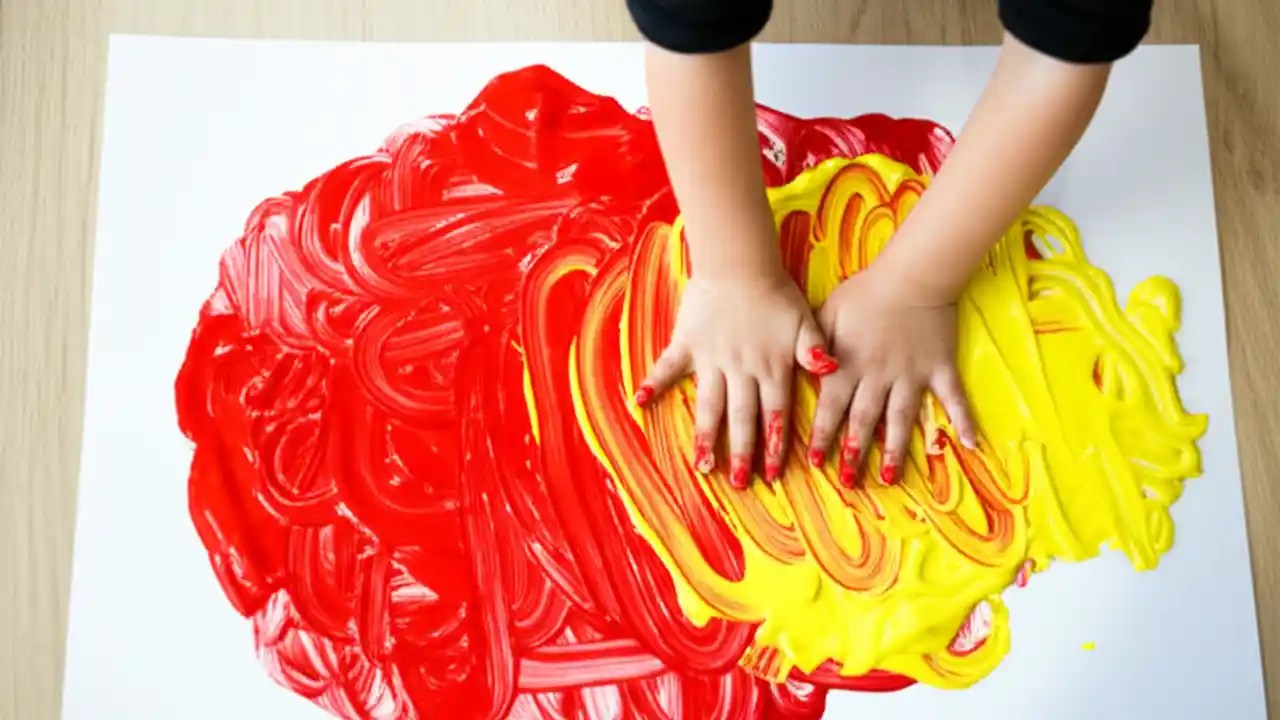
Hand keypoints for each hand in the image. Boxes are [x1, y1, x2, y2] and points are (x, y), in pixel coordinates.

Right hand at [638, 264, 837, 488]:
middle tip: (740, 483)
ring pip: (709, 404)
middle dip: (742, 452)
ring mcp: (712, 358)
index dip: (773, 445)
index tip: (772, 474)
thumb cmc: (776, 292)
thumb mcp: (805, 319)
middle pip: (742, 417)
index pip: (775, 413)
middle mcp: (741, 369)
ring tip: (703, 466)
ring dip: (706, 436)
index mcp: (771, 366)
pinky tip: (640, 402)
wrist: (739, 261)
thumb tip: (831, 371)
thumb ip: (815, 350)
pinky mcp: (687, 343)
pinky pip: (667, 367)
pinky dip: (653, 383)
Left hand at [809, 260, 976, 487]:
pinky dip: (964, 420)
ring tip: (889, 478)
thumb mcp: (825, 315)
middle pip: (863, 421)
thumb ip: (812, 347)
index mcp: (848, 365)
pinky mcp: (940, 367)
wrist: (911, 274)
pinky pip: (953, 398)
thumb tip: (802, 375)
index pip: (830, 408)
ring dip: (893, 449)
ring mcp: (912, 374)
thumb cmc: (863, 293)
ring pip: (900, 419)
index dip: (822, 436)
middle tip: (848, 482)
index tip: (815, 463)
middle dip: (853, 454)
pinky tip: (971, 445)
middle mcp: (879, 376)